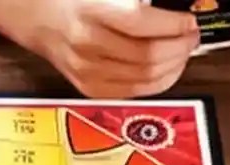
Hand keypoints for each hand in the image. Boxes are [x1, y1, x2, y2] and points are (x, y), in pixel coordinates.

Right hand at [20, 0, 200, 98]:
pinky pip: (135, 91)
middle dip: (180, 46)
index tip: (188, 20)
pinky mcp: (91, 88)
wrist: (38, 17)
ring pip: (146, 77)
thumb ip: (137, 0)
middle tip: (191, 35)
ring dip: (174, 65)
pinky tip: (168, 68)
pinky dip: (159, 82)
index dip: (173, 24)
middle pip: (149, 55)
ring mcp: (88, 71)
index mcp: (90, 11)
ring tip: (182, 51)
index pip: (142, 24)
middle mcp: (88, 45)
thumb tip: (173, 10)